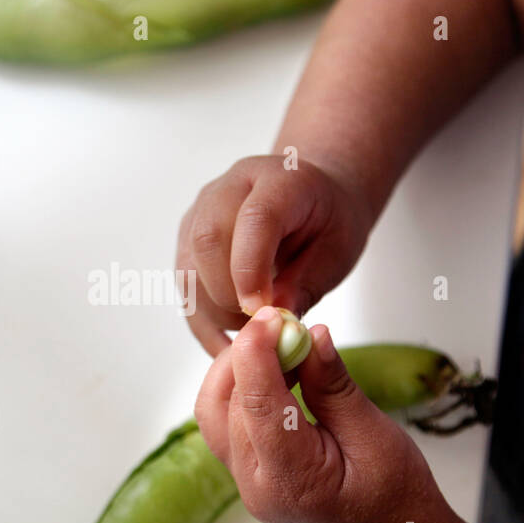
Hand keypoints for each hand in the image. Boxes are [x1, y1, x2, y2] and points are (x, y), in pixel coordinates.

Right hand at [175, 155, 372, 356]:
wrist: (313, 199)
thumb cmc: (329, 221)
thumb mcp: (338, 249)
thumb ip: (308, 282)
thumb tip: (273, 317)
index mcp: (279, 179)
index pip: (253, 218)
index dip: (251, 268)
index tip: (261, 310)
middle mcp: (230, 188)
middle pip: (208, 240)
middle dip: (229, 294)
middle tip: (261, 323)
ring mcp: (201, 212)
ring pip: (188, 267)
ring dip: (216, 311)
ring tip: (253, 327)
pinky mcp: (187, 240)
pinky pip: (184, 286)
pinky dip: (204, 321)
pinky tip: (229, 343)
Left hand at [194, 307, 444, 522]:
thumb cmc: (398, 500)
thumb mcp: (375, 435)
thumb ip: (334, 386)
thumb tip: (310, 336)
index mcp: (290, 480)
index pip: (256, 404)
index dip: (257, 352)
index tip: (273, 316)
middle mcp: (256, 486)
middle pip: (224, 406)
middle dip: (245, 357)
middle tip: (280, 326)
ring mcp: (248, 485)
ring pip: (215, 414)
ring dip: (238, 373)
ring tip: (279, 347)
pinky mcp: (251, 476)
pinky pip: (228, 425)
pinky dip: (243, 391)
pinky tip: (274, 372)